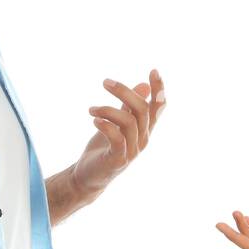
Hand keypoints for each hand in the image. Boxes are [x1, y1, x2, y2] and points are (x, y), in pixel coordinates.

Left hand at [72, 69, 165, 198]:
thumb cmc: (104, 149)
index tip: (153, 70)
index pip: (158, 107)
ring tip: (91, 109)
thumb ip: (129, 107)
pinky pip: (117, 138)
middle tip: (105, 82)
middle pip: (141, 109)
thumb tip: (143, 86)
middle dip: (124, 91)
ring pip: (129, 122)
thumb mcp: (117, 124)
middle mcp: (143, 139)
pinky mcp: (118, 159)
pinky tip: (94, 120)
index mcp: (144, 129)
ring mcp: (132, 150)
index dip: (159, 89)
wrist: (90, 178)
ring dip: (108, 110)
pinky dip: (106, 126)